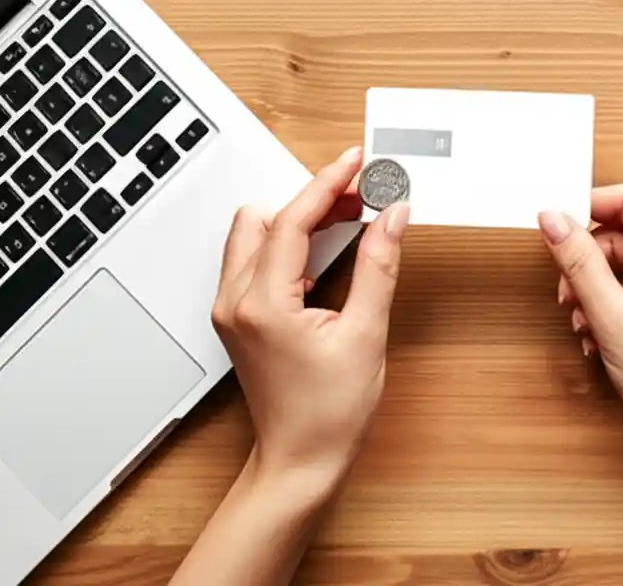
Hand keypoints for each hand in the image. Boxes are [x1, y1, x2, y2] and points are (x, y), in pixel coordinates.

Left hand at [211, 146, 409, 491]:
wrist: (300, 460)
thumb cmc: (328, 413)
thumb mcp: (365, 334)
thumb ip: (378, 267)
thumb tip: (391, 220)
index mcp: (262, 304)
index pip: (292, 222)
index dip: (328, 184)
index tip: (356, 163)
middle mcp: (235, 301)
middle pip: (266, 218)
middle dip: (314, 199)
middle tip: (362, 195)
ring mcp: (231, 309)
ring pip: (255, 235)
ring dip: (299, 219)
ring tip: (349, 219)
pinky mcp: (236, 317)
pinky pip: (255, 259)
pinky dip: (289, 243)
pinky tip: (326, 251)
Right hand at [539, 183, 622, 457]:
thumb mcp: (611, 318)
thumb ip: (579, 262)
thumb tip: (553, 218)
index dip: (588, 209)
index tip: (554, 230)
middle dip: (588, 263)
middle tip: (567, 297)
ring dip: (595, 289)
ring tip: (585, 326)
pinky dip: (612, 303)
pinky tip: (599, 335)